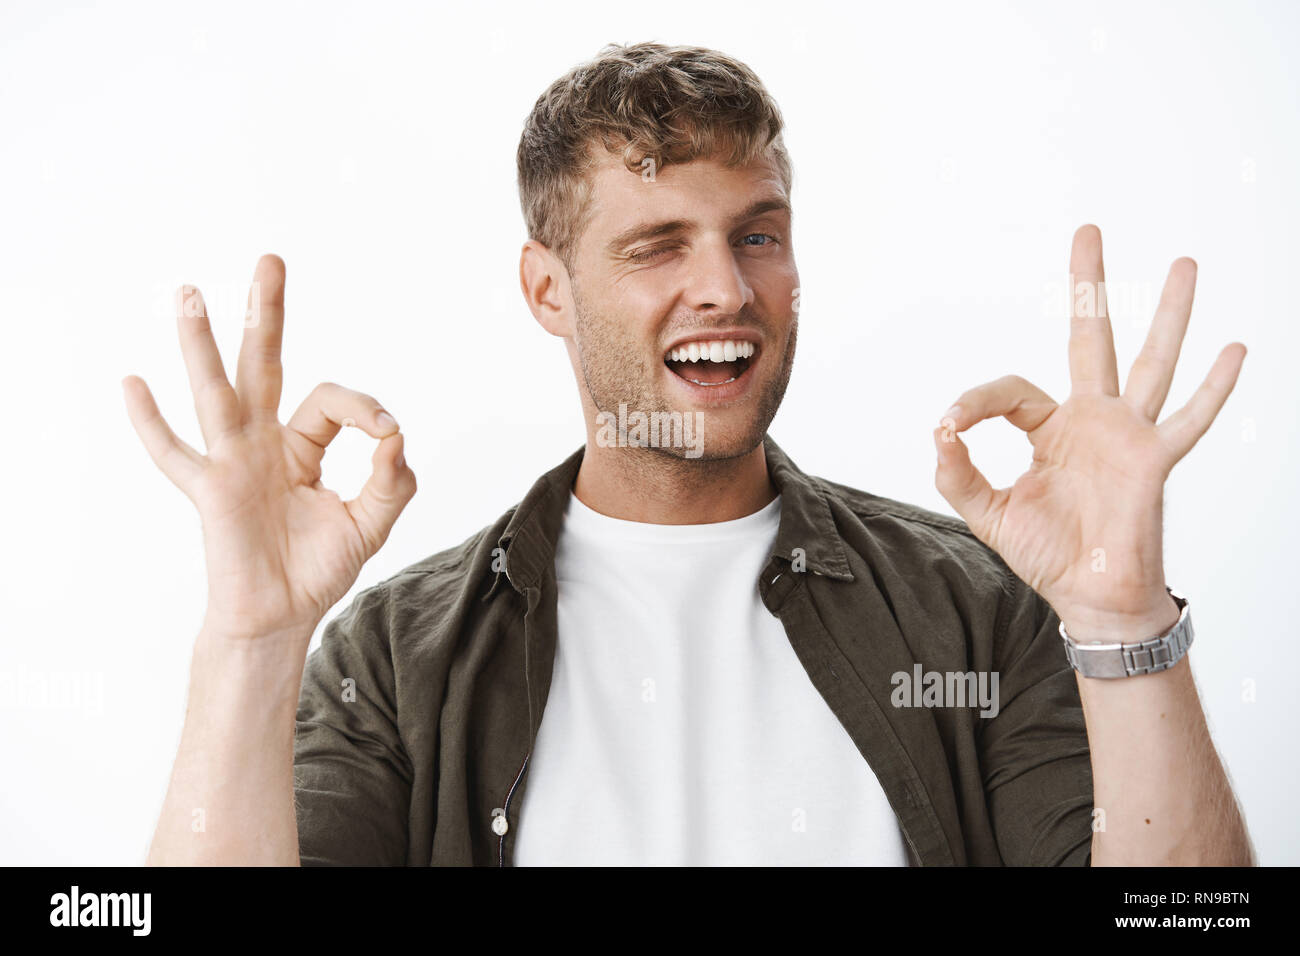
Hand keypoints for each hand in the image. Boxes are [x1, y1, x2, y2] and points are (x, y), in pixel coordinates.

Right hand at [122, 254, 416, 643]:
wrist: (280, 616)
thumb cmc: (317, 568)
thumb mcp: (370, 523)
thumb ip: (391, 483)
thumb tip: (397, 439)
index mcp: (300, 447)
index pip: (330, 401)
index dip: (364, 410)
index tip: (387, 435)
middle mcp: (262, 443)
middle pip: (264, 366)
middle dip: (267, 315)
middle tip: (270, 261)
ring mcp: (232, 463)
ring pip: (216, 393)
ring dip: (202, 344)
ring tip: (189, 292)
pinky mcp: (210, 492)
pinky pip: (174, 455)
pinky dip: (151, 423)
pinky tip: (132, 383)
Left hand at [932, 225, 1244, 638]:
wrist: (1089, 597)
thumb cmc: (1046, 553)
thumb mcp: (988, 514)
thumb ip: (959, 475)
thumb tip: (938, 433)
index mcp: (1050, 430)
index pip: (1010, 391)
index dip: (975, 402)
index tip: (948, 426)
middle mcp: (1091, 421)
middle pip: (1090, 338)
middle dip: (1088, 285)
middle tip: (1088, 231)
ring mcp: (1127, 435)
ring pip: (1151, 362)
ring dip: (1168, 314)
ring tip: (1184, 263)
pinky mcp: (1153, 459)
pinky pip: (1189, 420)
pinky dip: (1213, 388)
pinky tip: (1233, 349)